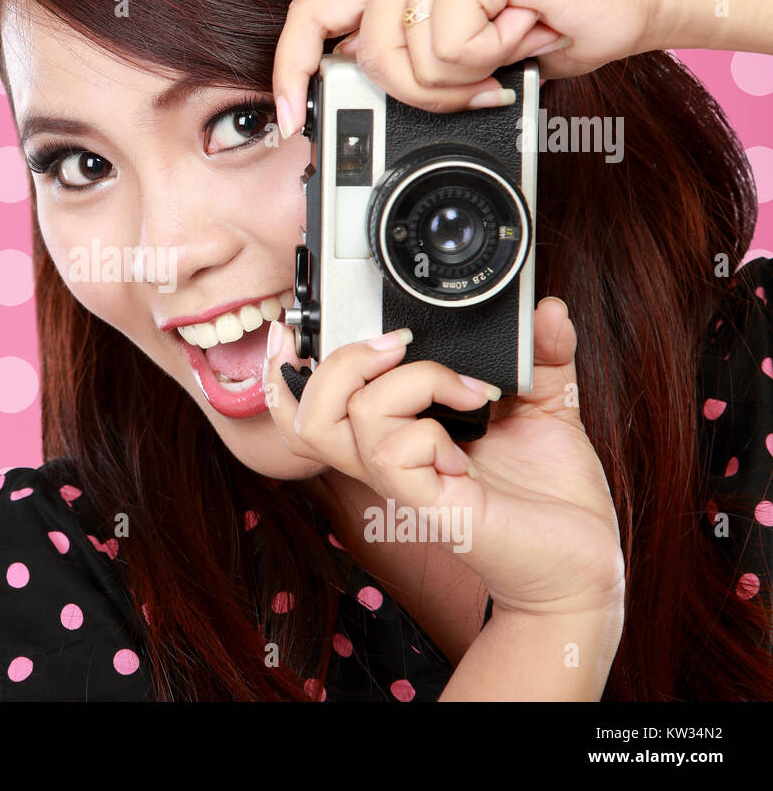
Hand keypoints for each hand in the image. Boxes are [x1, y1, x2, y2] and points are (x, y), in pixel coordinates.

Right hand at [261, 297, 624, 616]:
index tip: (300, 331)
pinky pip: (390, 454)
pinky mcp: (427, 505)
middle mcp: (387, 457)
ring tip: (461, 390)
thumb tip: (547, 310)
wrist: (584, 558)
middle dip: (343, 358)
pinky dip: (428, 433)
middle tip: (402, 346)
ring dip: (404, 383)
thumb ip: (543, 352)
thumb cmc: (552, 494)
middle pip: (305, 410)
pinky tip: (466, 448)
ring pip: (342, 420)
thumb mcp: (547, 403)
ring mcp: (403, 483)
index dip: (284, 368)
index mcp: (396, 431)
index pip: (308, 404)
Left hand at [271, 0, 660, 123]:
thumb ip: (408, 67)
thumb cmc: (547, 30)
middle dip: (423, 95)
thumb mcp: (459, 61)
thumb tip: (360, 105)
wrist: (626, 1)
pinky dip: (494, 57)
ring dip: (465, 77)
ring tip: (507, 46)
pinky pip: (450, 49)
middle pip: (367, 60)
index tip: (291, 121)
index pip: (312, 16)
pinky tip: (524, 26)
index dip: (291, 70)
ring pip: (408, 61)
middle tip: (478, 82)